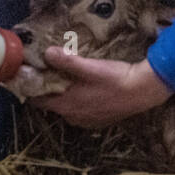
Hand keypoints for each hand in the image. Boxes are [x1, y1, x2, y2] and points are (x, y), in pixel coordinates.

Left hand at [29, 47, 172, 127]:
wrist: (143, 92)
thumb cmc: (114, 79)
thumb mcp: (90, 67)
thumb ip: (67, 61)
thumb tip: (46, 53)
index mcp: (66, 105)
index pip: (37, 100)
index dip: (32, 88)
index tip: (31, 76)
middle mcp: (72, 117)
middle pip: (52, 105)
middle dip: (48, 91)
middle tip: (50, 74)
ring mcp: (86, 121)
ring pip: (67, 109)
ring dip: (64, 98)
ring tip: (69, 80)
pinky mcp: (99, 121)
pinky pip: (81, 113)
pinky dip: (79, 103)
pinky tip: (88, 91)